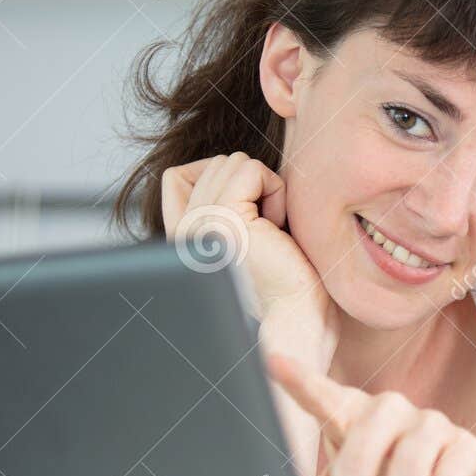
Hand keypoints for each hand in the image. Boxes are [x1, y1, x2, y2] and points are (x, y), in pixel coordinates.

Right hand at [161, 152, 336, 368]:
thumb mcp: (245, 232)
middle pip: (216, 163)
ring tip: (272, 229)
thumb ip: (224, 200)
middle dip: (253, 186)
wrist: (299, 314)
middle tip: (268, 228)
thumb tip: (235, 162)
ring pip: (233, 162)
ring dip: (265, 188)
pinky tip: (278, 226)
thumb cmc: (286, 275)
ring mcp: (198, 224)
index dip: (222, 179)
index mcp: (180, 236)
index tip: (253, 214)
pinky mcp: (223, 219)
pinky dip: (275, 189)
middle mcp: (180, 231)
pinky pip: (249, 169)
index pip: (177, 175)